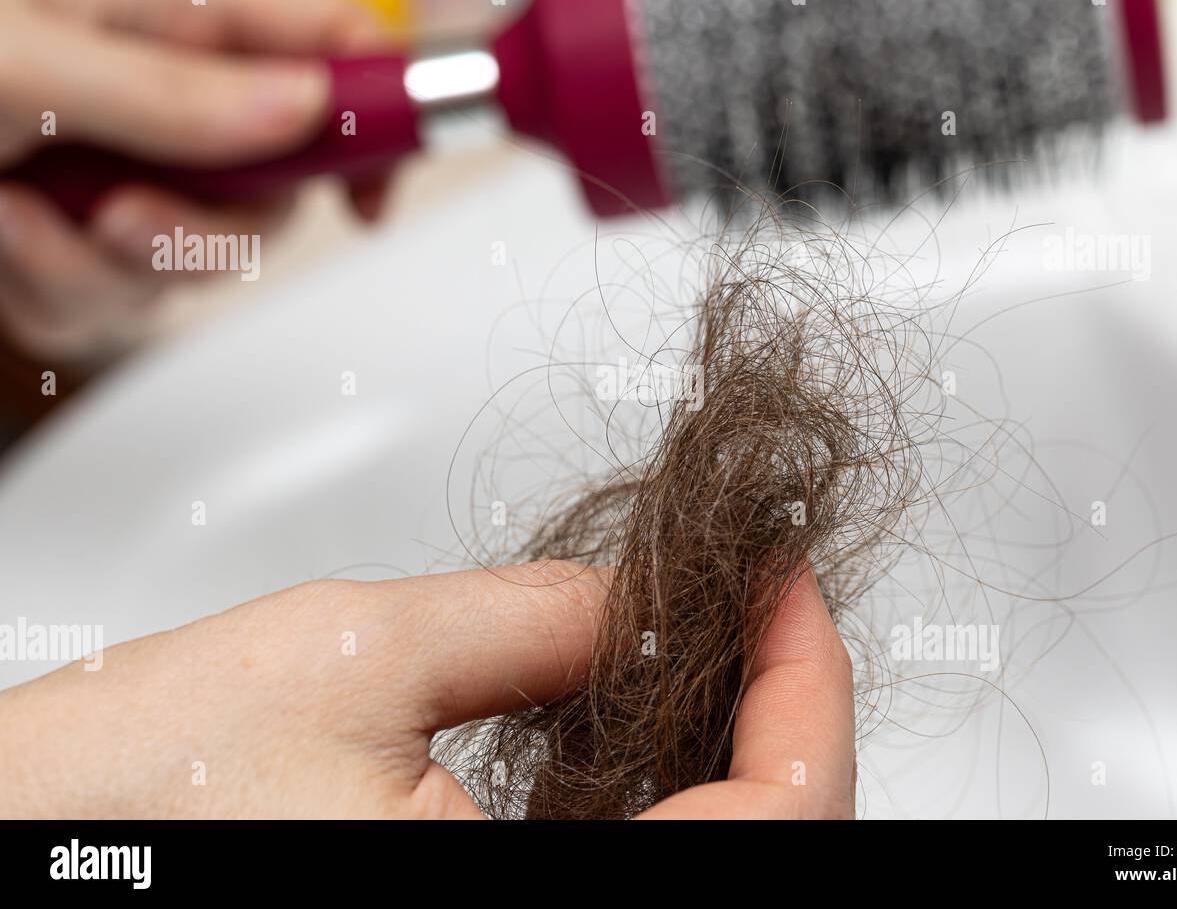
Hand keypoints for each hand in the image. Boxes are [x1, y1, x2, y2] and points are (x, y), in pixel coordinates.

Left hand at [0, 0, 387, 359]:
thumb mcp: (23, 52)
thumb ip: (172, 91)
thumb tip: (304, 111)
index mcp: (173, 11)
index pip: (333, 46)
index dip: (380, 113)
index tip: (371, 190)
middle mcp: (167, 99)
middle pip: (278, 189)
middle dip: (204, 228)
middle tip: (124, 212)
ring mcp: (126, 174)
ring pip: (194, 264)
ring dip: (99, 261)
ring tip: (14, 208)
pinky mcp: (79, 244)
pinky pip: (117, 305)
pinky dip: (52, 290)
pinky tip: (0, 234)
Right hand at [0, 561, 855, 818]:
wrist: (12, 845)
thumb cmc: (124, 803)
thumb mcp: (358, 658)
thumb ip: (533, 614)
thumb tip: (639, 590)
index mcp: (523, 907)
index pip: (781, 810)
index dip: (810, 682)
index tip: (793, 586)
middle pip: (756, 835)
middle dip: (775, 709)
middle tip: (758, 604)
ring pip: (690, 853)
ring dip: (718, 748)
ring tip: (699, 641)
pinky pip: (613, 864)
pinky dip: (645, 795)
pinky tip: (620, 721)